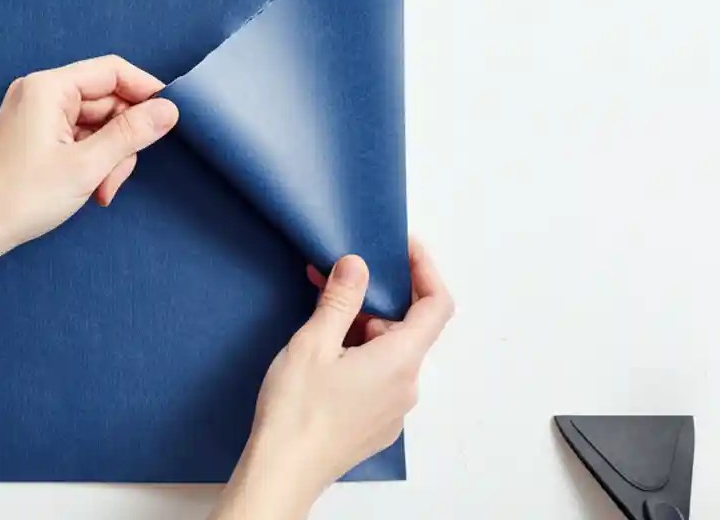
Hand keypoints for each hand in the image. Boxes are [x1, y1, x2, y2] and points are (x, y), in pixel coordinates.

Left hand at [0, 55, 178, 254]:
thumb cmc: (19, 197)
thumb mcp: (87, 166)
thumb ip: (131, 134)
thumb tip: (168, 110)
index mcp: (48, 88)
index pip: (112, 71)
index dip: (146, 91)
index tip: (168, 118)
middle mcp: (39, 93)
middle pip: (106, 102)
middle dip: (121, 140)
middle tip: (117, 177)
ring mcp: (35, 114)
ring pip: (95, 125)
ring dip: (107, 158)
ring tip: (99, 191)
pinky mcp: (33, 136)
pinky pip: (76, 138)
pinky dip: (89, 162)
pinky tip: (89, 190)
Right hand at [211, 239, 452, 519]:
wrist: (282, 473)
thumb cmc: (296, 412)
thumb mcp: (313, 342)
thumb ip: (340, 299)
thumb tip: (358, 265)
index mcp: (400, 361)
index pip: (436, 305)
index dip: (425, 270)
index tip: (403, 248)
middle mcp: (406, 387)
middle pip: (408, 328)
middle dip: (376, 299)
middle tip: (337, 280)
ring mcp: (393, 410)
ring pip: (390, 354)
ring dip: (363, 328)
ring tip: (321, 320)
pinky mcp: (376, 424)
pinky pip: (379, 378)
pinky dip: (360, 355)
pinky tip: (325, 355)